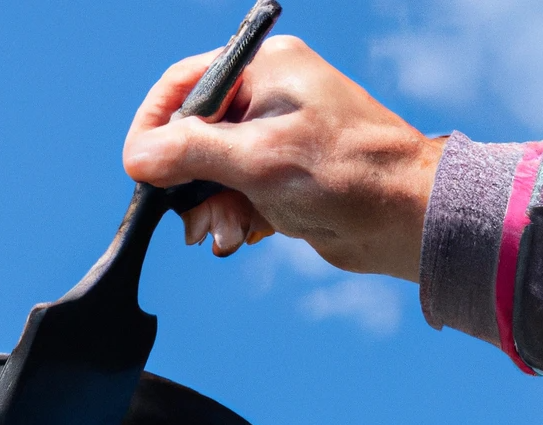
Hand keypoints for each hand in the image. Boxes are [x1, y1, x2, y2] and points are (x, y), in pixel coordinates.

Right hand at [123, 36, 445, 281]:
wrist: (404, 217)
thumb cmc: (344, 174)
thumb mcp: (256, 159)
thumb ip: (190, 153)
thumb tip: (138, 157)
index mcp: (264, 71)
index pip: (184, 87)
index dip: (154, 128)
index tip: (138, 169)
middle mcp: (268, 98)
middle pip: (193, 136)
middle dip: (186, 184)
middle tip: (189, 221)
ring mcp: (275, 139)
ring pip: (212, 174)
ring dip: (210, 210)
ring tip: (224, 234)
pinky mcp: (282, 178)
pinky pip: (236, 195)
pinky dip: (232, 218)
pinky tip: (243, 235)